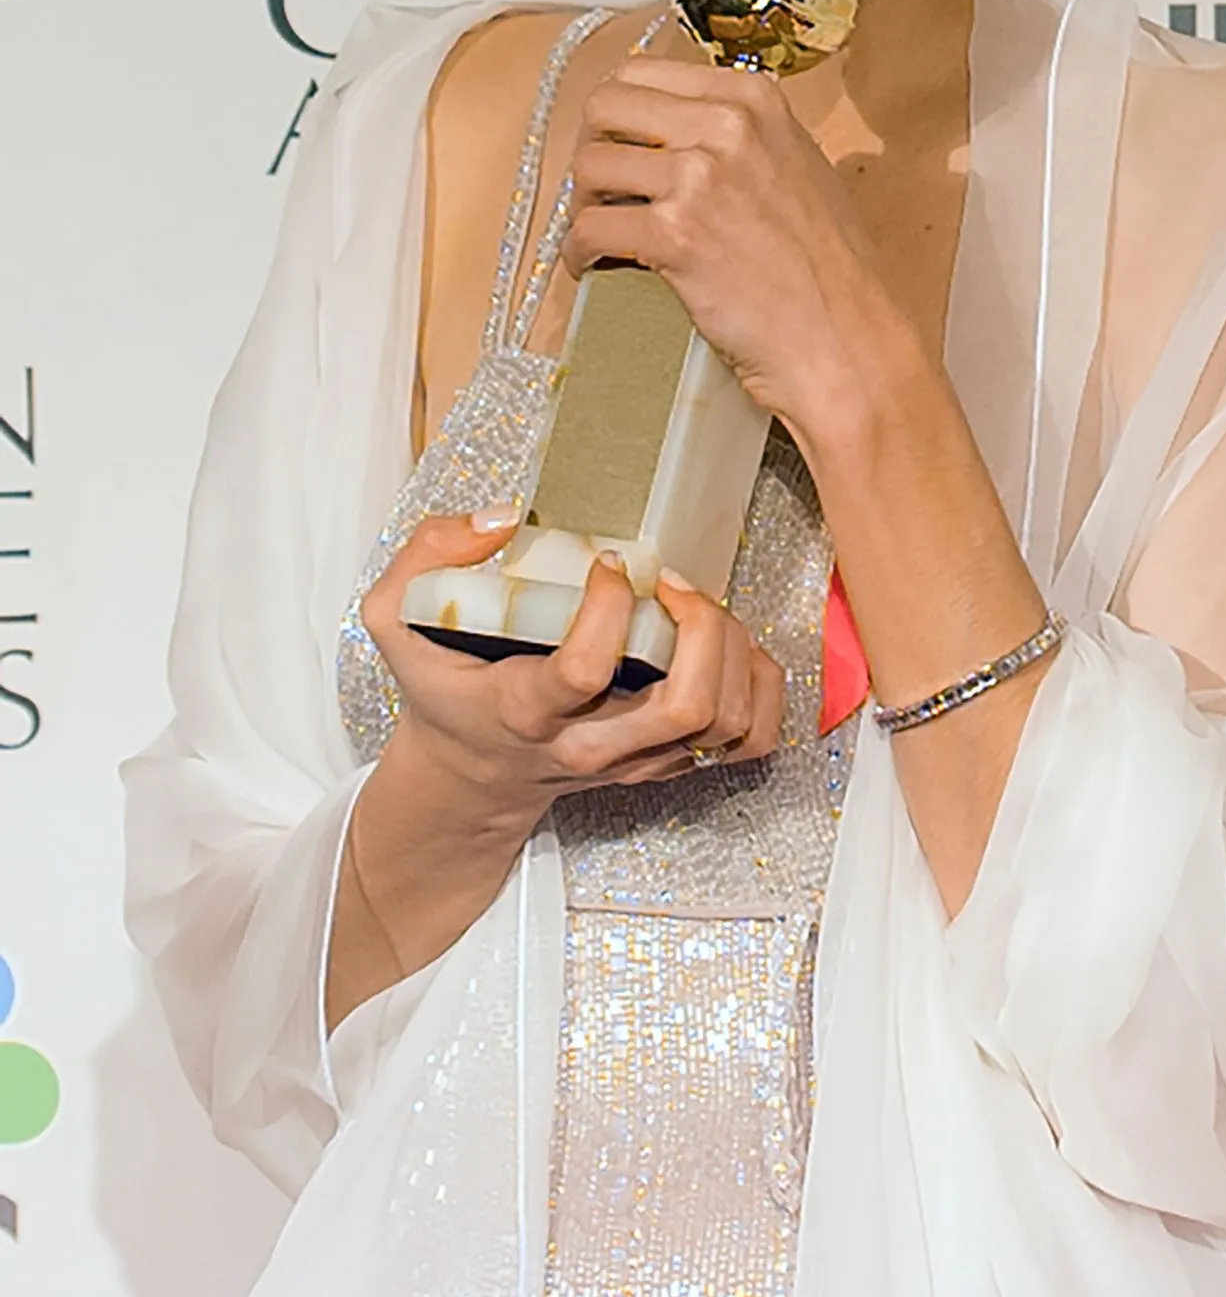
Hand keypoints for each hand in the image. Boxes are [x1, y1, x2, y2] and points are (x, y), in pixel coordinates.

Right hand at [360, 512, 786, 831]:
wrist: (468, 778)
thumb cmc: (445, 692)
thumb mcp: (396, 622)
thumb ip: (426, 558)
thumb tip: (501, 518)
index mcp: (525, 710)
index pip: (583, 672)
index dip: (607, 607)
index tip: (605, 562)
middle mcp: (590, 746)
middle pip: (685, 705)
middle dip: (700, 627)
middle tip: (668, 584)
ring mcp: (637, 762)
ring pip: (724, 719)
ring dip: (730, 647)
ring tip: (692, 606)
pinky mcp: (669, 764)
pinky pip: (746, 739)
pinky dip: (757, 688)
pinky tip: (728, 647)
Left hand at [563, 56, 905, 426]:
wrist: (846, 339)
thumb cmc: (830, 268)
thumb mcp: (798, 165)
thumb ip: (742, 135)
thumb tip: (674, 132)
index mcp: (753, 98)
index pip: (643, 72)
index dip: (618, 114)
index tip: (616, 144)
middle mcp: (726, 125)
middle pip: (605, 106)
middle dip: (591, 147)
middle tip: (599, 188)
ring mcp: (699, 177)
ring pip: (589, 164)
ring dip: (582, 202)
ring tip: (601, 233)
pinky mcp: (674, 236)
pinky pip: (589, 227)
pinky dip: (578, 251)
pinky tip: (592, 267)